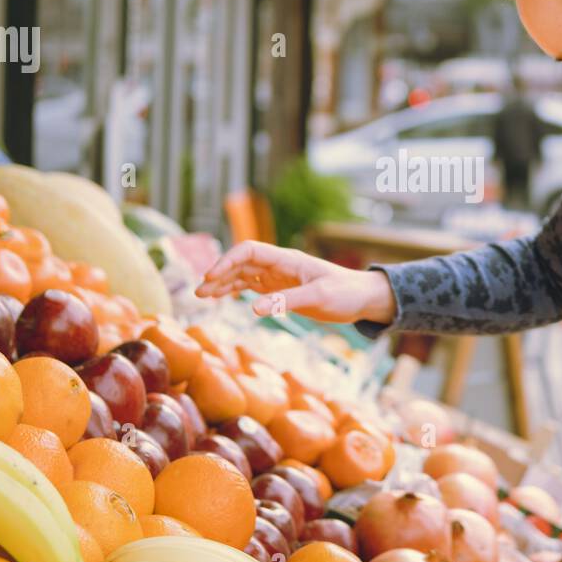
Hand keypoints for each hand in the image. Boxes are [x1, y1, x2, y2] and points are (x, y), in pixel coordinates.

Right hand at [196, 241, 395, 323]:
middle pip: (241, 263)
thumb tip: (253, 309)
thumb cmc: (345, 293)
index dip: (227, 261)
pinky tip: (221, 298)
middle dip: (218, 275)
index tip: (211, 277)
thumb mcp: (317, 297)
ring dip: (223, 284)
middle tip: (199, 293)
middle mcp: (279, 265)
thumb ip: (285, 302)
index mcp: (286, 259)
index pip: (249, 252)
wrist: (362, 298)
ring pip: (243, 275)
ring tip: (202, 296)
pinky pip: (253, 287)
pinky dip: (235, 291)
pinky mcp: (282, 290)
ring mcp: (279, 277)